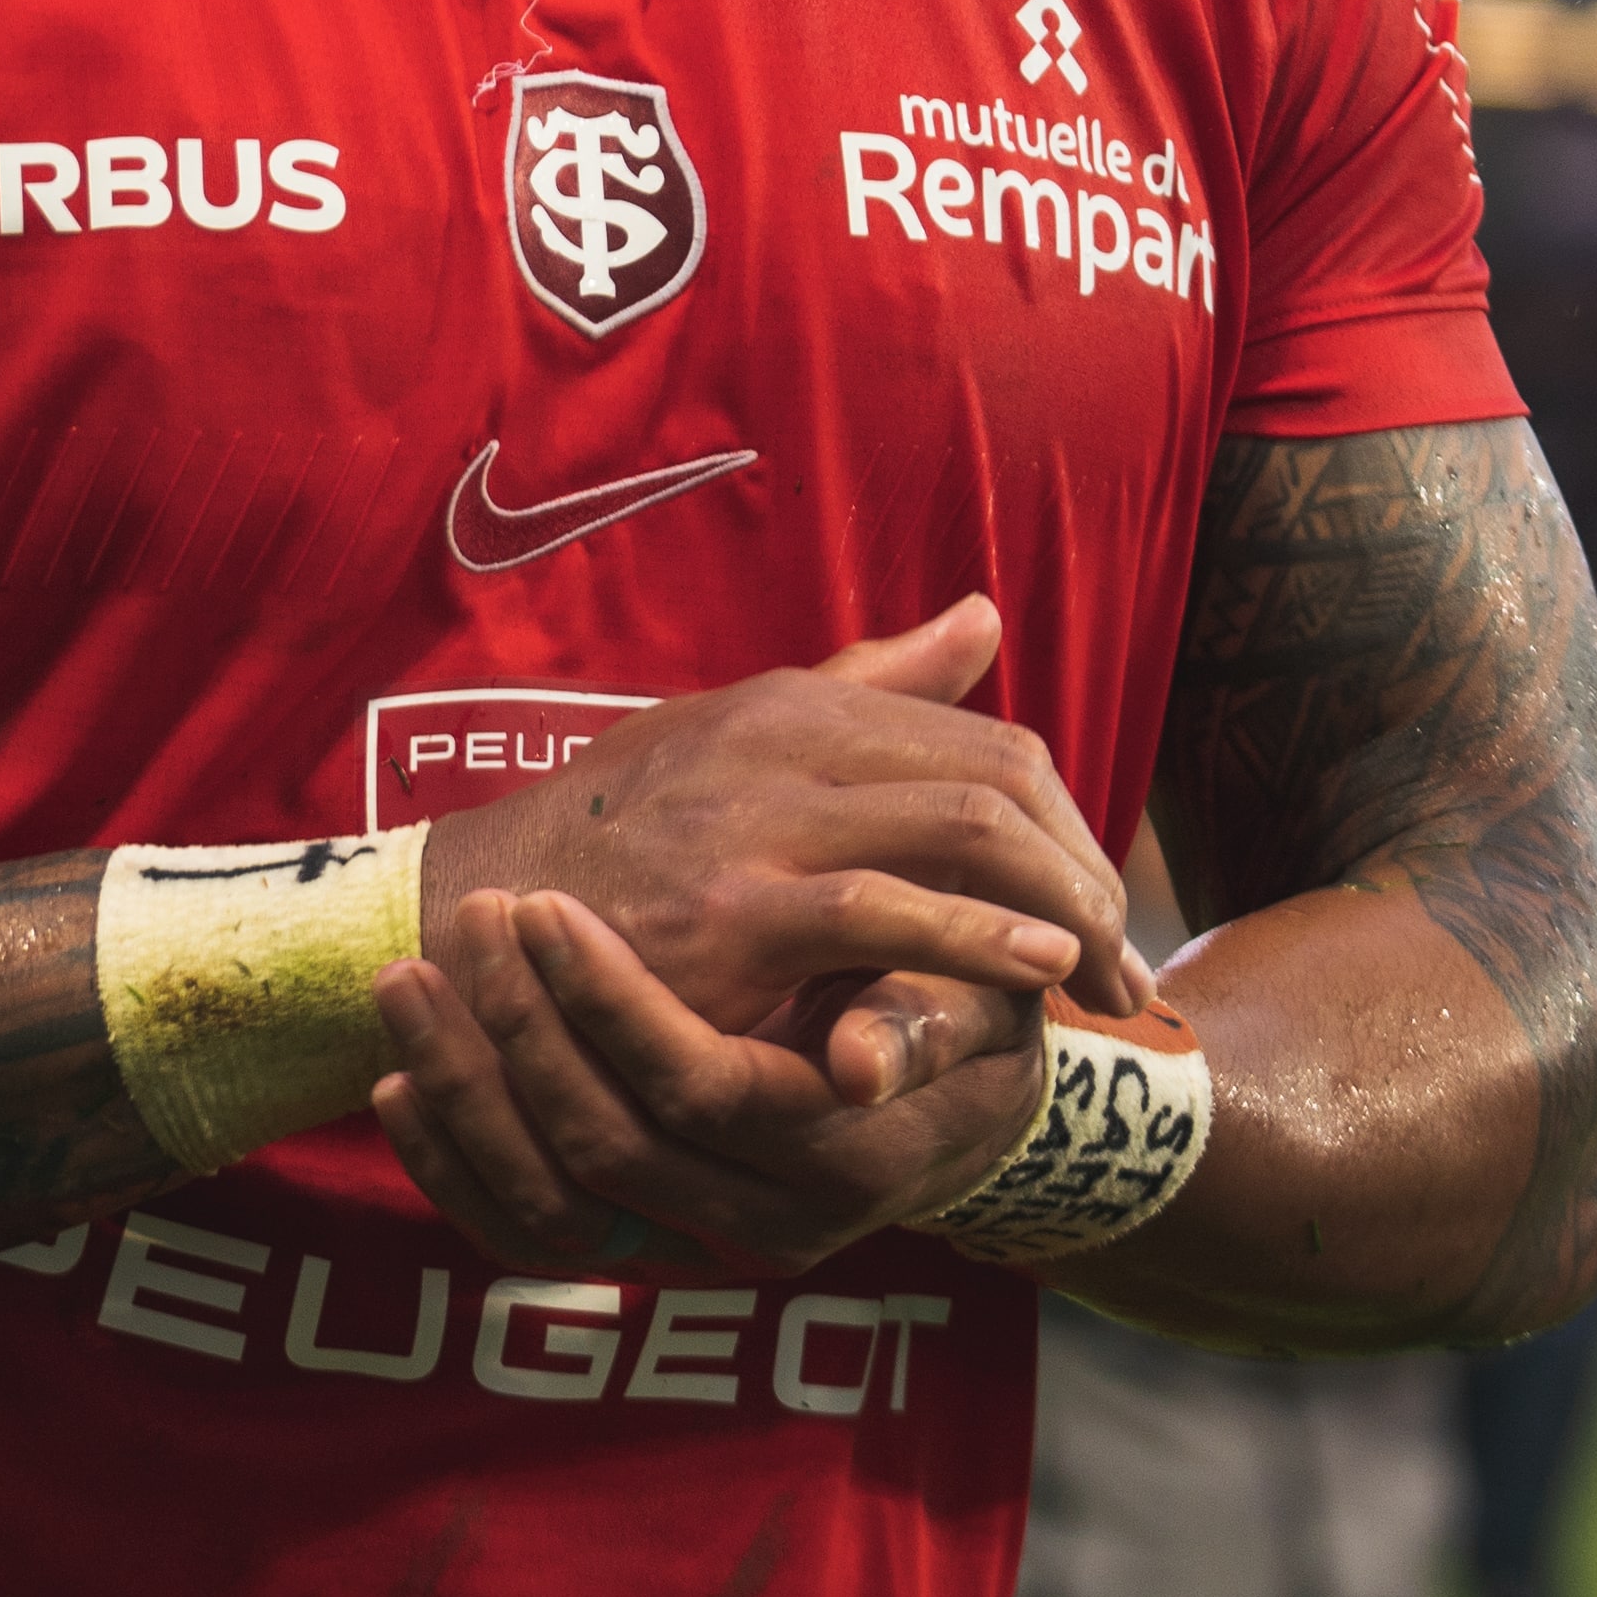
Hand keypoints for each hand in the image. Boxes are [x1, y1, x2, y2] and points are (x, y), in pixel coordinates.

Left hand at [370, 896, 1045, 1276]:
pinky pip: (519, 1237)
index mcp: (843, 1158)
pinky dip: (449, 1166)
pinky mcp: (644, 1249)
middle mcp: (768, 1227)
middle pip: (608, 1145)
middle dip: (520, 1029)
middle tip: (467, 919)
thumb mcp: (981, 1002)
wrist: (959, 1113)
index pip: (698, 1087)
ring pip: (550, 1197)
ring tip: (407, 978)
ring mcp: (700, 1248)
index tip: (545, 905)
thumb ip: (927, 1014)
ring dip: (464, 1090)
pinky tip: (398, 1080)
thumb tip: (864, 1060)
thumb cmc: (968, 1018)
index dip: (612, 1001)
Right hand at [415, 596, 1142, 1024]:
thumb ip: (867, 686)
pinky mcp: (729, 911)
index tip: (1096, 909)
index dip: (1067, 830)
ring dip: (1059, 909)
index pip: (987, 744)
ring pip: (964, 828)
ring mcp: (757, 822)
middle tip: (1124, 964)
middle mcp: (784, 742)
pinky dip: (975, 940)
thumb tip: (985, 616)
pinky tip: (1031, 977)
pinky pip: (882, 914)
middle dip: (1085, 872)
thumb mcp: (732, 736)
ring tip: (1100, 980)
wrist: (473, 919)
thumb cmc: (606, 839)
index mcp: (792, 706)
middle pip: (999, 779)